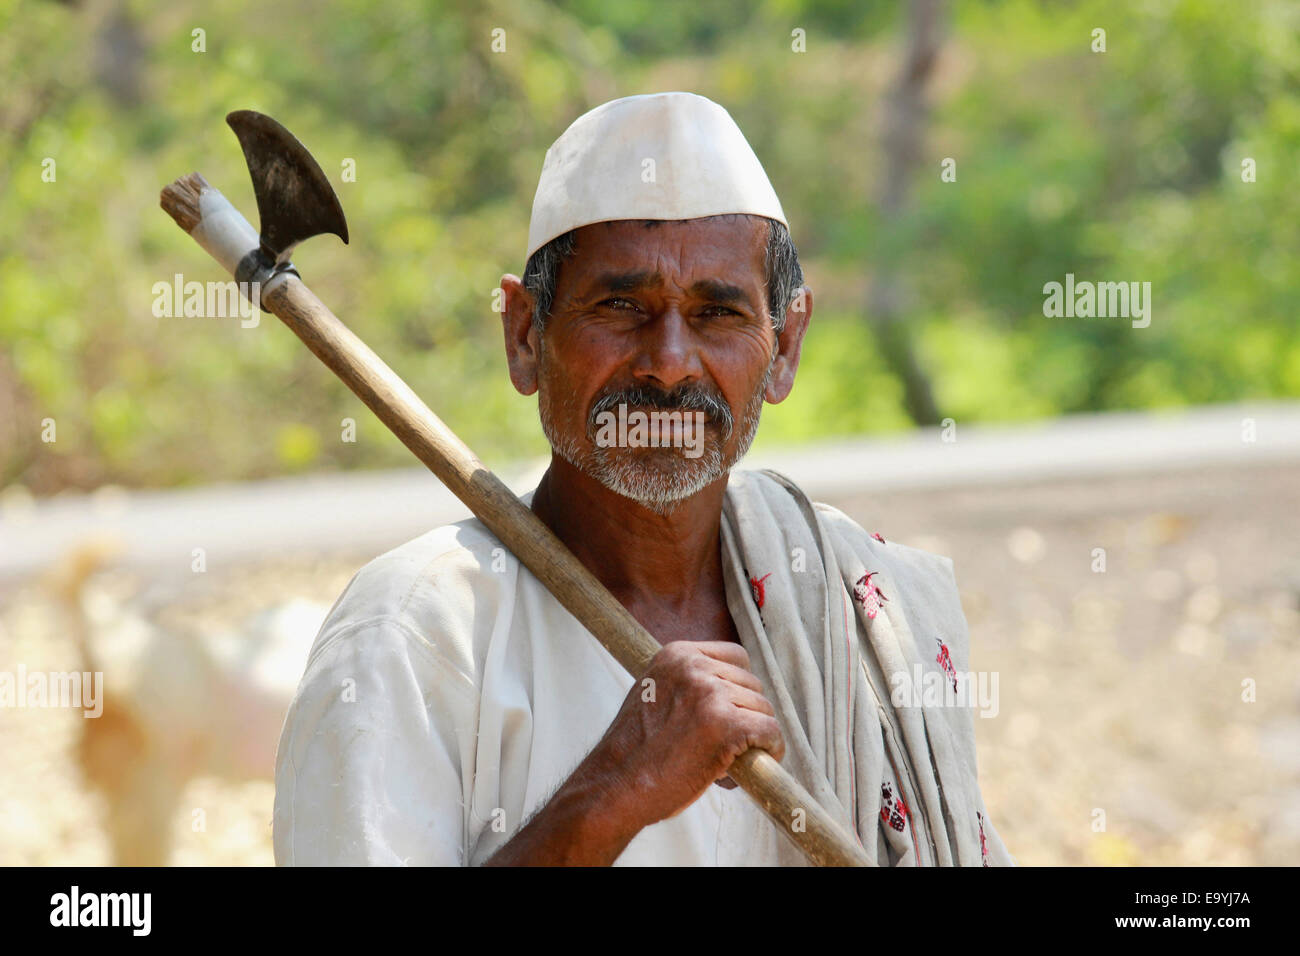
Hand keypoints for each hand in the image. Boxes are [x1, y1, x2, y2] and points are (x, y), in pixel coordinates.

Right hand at [591, 640, 784, 826]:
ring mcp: (711, 694)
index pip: (735, 657)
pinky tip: (759, 760)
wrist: (616, 786)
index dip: (740, 687)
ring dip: (756, 735)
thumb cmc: (635, 751)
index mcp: (676, 654)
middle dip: (747, 714)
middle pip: (752, 684)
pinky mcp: (727, 724)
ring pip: (763, 709)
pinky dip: (771, 749)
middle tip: (728, 744)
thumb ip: (686, 685)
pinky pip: (770, 731)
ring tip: (732, 758)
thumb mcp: (654, 694)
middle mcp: (694, 667)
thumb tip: (730, 692)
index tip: (733, 709)